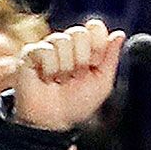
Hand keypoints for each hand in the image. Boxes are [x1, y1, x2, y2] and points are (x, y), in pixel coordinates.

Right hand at [13, 20, 126, 135]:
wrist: (54, 121)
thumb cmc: (76, 104)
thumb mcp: (102, 84)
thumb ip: (111, 59)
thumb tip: (120, 35)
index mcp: (85, 47)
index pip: (95, 28)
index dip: (97, 46)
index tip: (94, 65)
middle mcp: (66, 42)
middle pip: (80, 33)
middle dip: (80, 60)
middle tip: (74, 76)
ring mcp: (48, 46)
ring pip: (62, 41)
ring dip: (64, 68)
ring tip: (58, 80)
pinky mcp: (30, 52)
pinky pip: (46, 51)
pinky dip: (49, 70)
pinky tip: (45, 79)